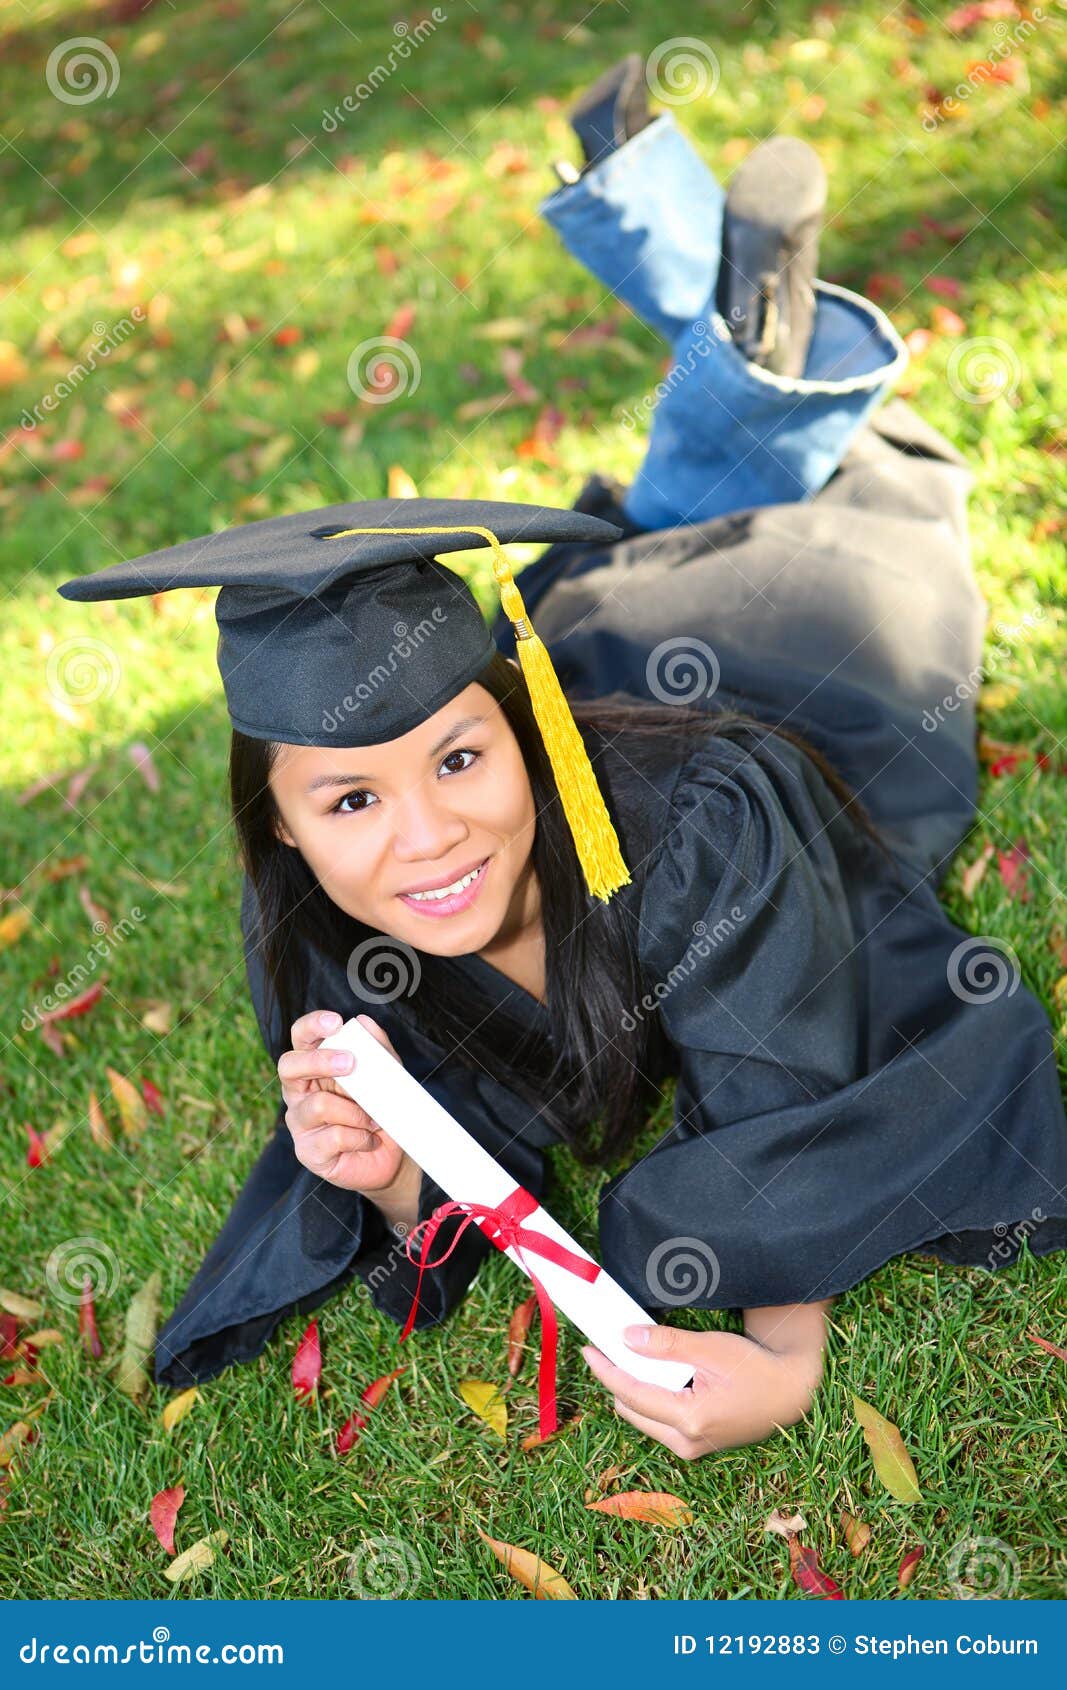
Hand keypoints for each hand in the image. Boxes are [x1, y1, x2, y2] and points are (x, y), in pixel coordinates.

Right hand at [278, 1009, 417, 1195]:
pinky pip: (333, 1136)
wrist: (392, 1156)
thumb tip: (363, 1022)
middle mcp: (299, 1093)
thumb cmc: (381, 1109)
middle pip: (289, 1066)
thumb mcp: (386, 1074)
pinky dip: (360, 1136)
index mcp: (313, 1068)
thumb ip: (377, 1049)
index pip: (300, 1039)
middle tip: (350, 1063)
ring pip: (319, 1105)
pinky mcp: (308, 1152)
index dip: (312, 1026)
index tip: (335, 1022)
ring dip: (355, 1110)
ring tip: (373, 1119)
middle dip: (320, 1061)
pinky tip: (369, 1139)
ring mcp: (300, 1123)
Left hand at [581, 1323, 822, 1459]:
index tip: (588, 1350)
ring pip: (643, 1417)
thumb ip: (667, 1345)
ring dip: (633, 1389)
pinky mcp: (695, 1445)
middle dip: (616, 1378)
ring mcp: (690, 1448)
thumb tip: (627, 1338)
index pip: (632, 1394)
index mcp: (690, 1420)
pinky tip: (655, 1374)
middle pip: (632, 1409)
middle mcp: (686, 1442)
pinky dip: (650, 1398)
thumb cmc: (755, 1368)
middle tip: (605, 1348)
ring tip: (630, 1356)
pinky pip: (659, 1421)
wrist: (789, 1393)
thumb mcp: (711, 1349)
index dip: (606, 1370)